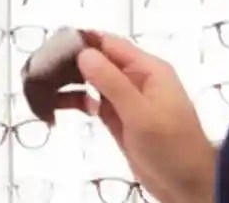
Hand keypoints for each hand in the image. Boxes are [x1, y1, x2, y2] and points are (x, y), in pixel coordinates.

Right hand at [56, 31, 216, 202]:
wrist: (188, 186)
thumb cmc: (173, 147)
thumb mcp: (141, 113)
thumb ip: (112, 83)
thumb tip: (84, 53)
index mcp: (149, 70)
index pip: (110, 45)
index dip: (82, 41)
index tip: (52, 45)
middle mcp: (136, 79)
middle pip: (98, 61)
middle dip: (71, 63)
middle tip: (40, 68)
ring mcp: (127, 100)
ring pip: (92, 82)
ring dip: (69, 83)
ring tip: (42, 87)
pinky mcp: (119, 119)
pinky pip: (93, 102)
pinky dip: (76, 102)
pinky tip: (58, 107)